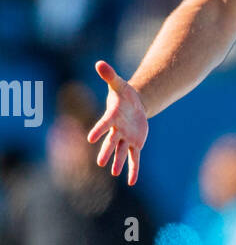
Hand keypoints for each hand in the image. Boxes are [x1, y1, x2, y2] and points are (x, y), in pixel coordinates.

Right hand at [87, 59, 148, 185]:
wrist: (134, 104)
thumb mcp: (119, 84)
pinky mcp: (135, 143)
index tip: (90, 138)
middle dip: (107, 152)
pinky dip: (133, 170)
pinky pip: (135, 158)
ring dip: (119, 162)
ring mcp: (126, 138)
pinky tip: (131, 181)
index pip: (104, 124)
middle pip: (111, 142)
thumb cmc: (124, 94)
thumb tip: (99, 63)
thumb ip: (109, 75)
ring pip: (122, 152)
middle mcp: (117, 130)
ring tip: (115, 173)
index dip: (98, 130)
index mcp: (112, 117)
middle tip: (100, 162)